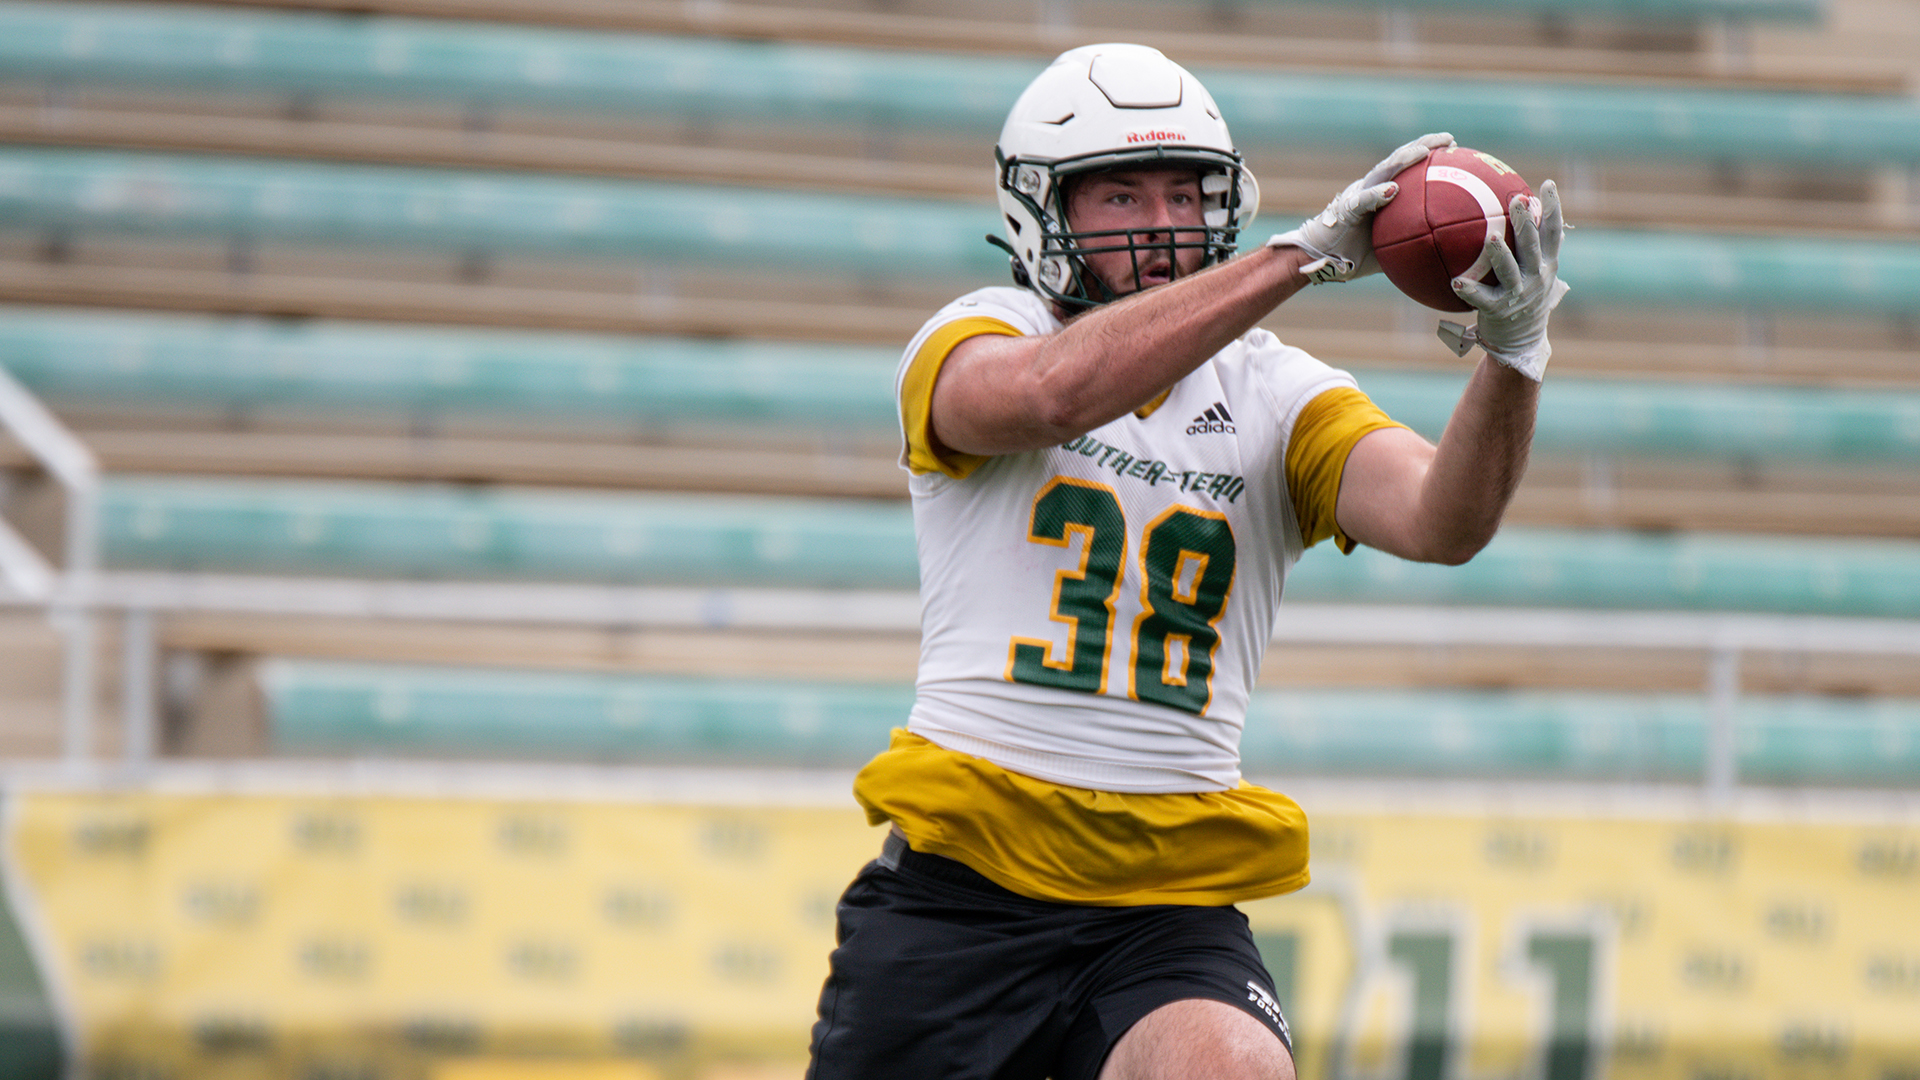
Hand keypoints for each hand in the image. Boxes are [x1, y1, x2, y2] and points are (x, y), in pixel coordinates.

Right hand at [1267, 132, 1454, 282]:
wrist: (1318, 261)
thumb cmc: (1353, 256)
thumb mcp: (1389, 248)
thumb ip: (1410, 241)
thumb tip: (1442, 249)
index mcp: (1380, 193)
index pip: (1408, 168)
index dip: (1429, 154)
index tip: (1455, 148)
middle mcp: (1370, 188)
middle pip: (1399, 160)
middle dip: (1424, 145)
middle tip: (1450, 140)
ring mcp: (1356, 196)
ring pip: (1382, 172)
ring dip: (1403, 160)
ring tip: (1423, 152)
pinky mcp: (1344, 211)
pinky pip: (1362, 201)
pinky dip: (1376, 194)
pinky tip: (1393, 189)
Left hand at [1440, 179, 1569, 381]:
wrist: (1520, 341)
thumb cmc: (1524, 299)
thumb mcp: (1536, 274)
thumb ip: (1534, 248)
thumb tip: (1533, 217)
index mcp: (1545, 264)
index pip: (1552, 231)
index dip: (1552, 207)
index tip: (1548, 184)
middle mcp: (1536, 277)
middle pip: (1532, 245)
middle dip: (1526, 222)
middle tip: (1517, 200)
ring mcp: (1519, 294)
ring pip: (1510, 271)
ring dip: (1500, 254)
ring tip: (1490, 238)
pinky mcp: (1499, 311)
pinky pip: (1482, 298)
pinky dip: (1469, 290)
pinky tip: (1455, 282)